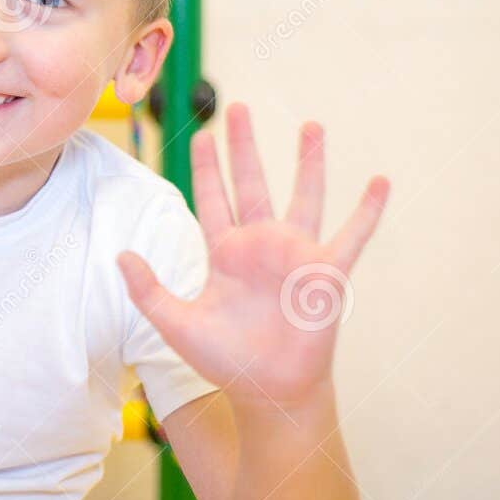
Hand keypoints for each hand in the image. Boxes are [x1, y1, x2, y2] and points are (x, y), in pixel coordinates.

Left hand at [117, 103, 389, 406]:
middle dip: (245, 146)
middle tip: (238, 108)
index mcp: (225, 253)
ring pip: (304, 195)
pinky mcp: (327, 273)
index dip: (207, 167)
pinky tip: (380, 182)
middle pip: (253, 183)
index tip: (202, 134)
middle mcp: (261, 245)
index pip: (213, 198)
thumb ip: (148, 289)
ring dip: (309, 161)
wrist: (269, 391)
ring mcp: (296, 254)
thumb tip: (119, 255)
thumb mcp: (176, 323)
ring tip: (311, 125)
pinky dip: (368, 210)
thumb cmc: (224, 360)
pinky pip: (352, 235)